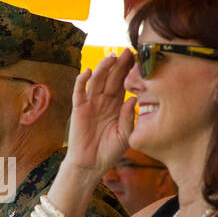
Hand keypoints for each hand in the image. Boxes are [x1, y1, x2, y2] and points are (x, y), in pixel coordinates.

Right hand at [64, 50, 136, 177]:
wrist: (91, 165)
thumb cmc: (109, 151)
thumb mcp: (125, 135)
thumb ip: (128, 117)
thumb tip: (133, 99)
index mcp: (117, 105)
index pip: (123, 83)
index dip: (129, 71)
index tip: (138, 59)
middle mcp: (104, 101)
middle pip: (111, 78)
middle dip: (119, 64)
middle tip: (127, 51)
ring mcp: (90, 104)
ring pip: (97, 81)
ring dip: (103, 68)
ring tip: (111, 58)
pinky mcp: (79, 109)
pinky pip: (79, 92)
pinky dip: (82, 81)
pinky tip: (89, 71)